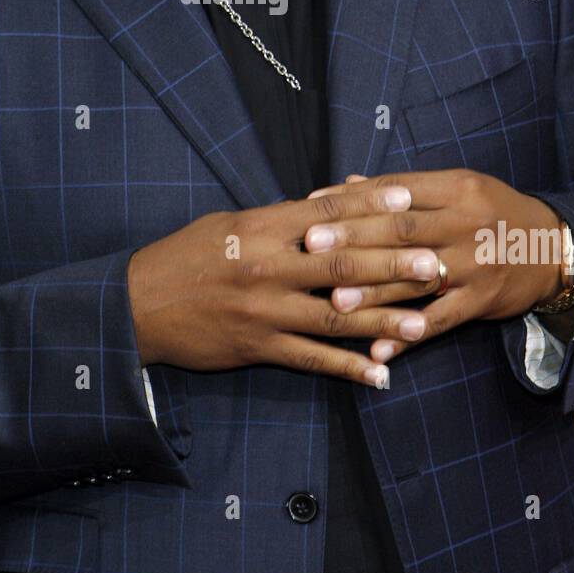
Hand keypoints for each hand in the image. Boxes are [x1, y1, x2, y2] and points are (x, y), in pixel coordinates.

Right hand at [126, 186, 448, 387]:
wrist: (136, 306)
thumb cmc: (184, 257)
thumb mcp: (228, 224)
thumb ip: (277, 220)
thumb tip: (325, 209)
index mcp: (259, 228)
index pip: (326, 212)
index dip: (371, 204)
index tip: (410, 198)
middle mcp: (266, 267)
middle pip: (341, 265)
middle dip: (393, 265)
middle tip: (436, 263)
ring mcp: (264, 311)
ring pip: (334, 317)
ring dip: (383, 322)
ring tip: (424, 324)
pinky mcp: (257, 348)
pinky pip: (310, 360)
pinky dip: (348, 368)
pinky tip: (381, 373)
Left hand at [302, 169, 562, 365]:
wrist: (553, 247)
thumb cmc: (492, 212)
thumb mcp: (456, 189)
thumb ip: (403, 190)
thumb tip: (346, 184)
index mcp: (456, 189)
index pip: (397, 191)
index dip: (354, 200)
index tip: (313, 208)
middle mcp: (465, 224)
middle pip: (402, 232)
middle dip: (354, 240)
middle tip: (312, 248)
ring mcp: (476, 264)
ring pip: (418, 279)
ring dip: (375, 293)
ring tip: (335, 302)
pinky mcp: (483, 301)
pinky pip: (442, 321)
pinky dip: (410, 336)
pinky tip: (380, 349)